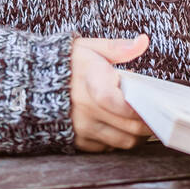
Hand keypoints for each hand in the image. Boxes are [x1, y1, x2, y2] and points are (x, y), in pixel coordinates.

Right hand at [69, 33, 155, 151]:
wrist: (31, 80)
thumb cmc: (66, 63)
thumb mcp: (90, 48)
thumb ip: (118, 47)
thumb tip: (143, 41)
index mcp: (95, 87)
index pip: (129, 108)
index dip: (148, 110)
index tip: (158, 105)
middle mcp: (88, 112)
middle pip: (132, 129)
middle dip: (149, 124)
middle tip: (157, 115)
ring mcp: (82, 129)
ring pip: (123, 142)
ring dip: (136, 135)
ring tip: (139, 121)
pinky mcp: (78, 140)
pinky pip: (107, 147)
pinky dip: (117, 140)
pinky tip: (118, 125)